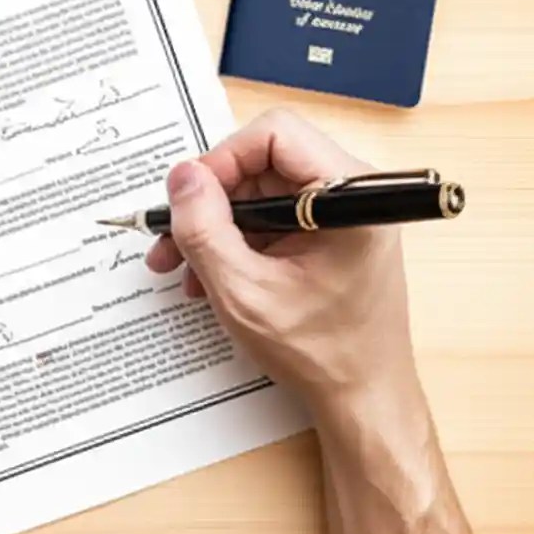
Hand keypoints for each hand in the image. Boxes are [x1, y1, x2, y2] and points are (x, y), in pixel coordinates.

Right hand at [146, 109, 473, 533]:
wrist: (362, 399)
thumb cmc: (322, 354)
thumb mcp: (244, 291)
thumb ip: (205, 229)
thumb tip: (182, 177)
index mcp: (350, 197)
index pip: (275, 135)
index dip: (223, 159)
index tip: (189, 197)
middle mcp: (353, 195)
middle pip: (263, 162)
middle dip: (210, 199)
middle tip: (172, 235)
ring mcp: (343, 214)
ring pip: (261, 191)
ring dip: (216, 224)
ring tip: (182, 264)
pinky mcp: (330, 234)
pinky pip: (272, 217)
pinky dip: (236, 240)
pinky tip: (209, 274)